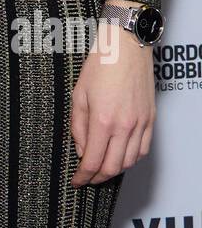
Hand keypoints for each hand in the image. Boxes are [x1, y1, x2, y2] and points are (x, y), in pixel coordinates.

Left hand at [70, 22, 154, 185]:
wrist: (126, 47)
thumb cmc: (101, 64)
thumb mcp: (79, 95)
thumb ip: (78, 126)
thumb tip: (81, 149)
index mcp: (102, 120)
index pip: (92, 161)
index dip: (83, 176)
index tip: (77, 180)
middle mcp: (124, 126)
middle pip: (112, 167)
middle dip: (98, 177)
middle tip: (88, 177)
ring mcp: (140, 124)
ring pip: (129, 162)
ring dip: (115, 169)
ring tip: (102, 167)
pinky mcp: (150, 119)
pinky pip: (143, 149)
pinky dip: (131, 158)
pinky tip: (121, 155)